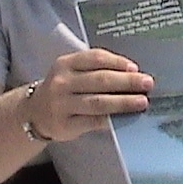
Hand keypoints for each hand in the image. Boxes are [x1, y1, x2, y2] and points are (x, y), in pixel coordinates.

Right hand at [24, 49, 152, 142]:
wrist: (35, 112)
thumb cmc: (64, 89)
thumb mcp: (72, 72)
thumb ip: (96, 70)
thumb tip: (133, 73)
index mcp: (66, 63)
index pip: (95, 58)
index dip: (118, 62)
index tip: (136, 67)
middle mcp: (62, 82)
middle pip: (100, 80)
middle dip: (127, 81)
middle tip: (147, 83)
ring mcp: (62, 104)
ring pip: (98, 102)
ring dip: (123, 102)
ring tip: (142, 102)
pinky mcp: (65, 124)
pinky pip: (92, 121)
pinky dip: (111, 119)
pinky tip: (124, 118)